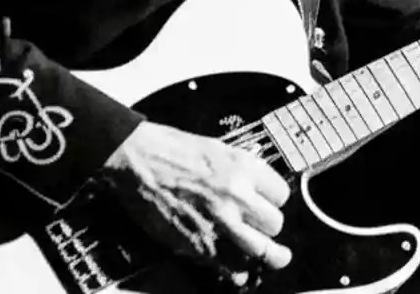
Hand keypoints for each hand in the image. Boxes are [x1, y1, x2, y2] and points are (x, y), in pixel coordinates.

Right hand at [101, 121, 292, 275]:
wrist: (137, 161)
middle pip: (275, 224)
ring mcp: (220, 223)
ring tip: (274, 257)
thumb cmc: (172, 150)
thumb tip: (257, 191)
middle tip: (263, 226)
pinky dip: (238, 271)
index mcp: (244, 168)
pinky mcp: (199, 245)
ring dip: (267, 254)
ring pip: (262, 251)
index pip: (282, 194)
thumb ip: (242, 172)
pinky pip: (233, 268)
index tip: (269, 203)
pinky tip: (241, 269)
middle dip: (269, 226)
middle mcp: (237, 196)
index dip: (275, 200)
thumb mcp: (219, 149)